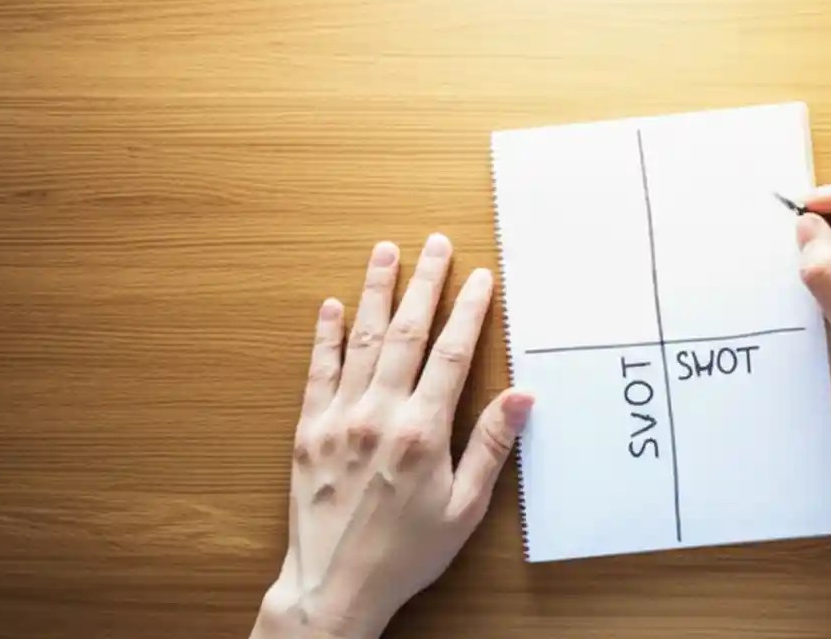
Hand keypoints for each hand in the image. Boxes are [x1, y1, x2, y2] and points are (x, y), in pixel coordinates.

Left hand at [251, 234, 533, 638]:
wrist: (335, 585)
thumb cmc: (406, 552)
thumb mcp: (465, 508)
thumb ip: (491, 446)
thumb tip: (522, 395)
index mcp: (422, 432)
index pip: (451, 354)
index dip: (468, 311)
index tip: (480, 278)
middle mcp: (379, 414)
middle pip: (405, 333)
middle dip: (423, 284)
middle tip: (434, 244)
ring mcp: (339, 418)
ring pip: (361, 340)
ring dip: (375, 292)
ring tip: (384, 252)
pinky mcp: (308, 430)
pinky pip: (317, 370)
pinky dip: (326, 335)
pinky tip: (333, 306)